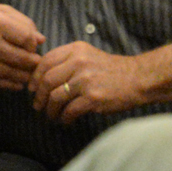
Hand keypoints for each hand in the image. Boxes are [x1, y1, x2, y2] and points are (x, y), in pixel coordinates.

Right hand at [0, 0, 45, 89]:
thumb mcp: (1, 9)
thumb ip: (23, 22)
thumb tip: (41, 40)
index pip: (26, 38)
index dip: (34, 44)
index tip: (33, 46)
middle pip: (20, 58)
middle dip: (33, 63)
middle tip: (38, 64)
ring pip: (9, 72)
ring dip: (24, 76)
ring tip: (30, 75)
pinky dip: (9, 85)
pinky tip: (18, 84)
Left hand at [27, 41, 145, 122]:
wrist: (139, 78)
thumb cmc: (111, 70)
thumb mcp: (88, 55)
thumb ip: (67, 61)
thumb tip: (41, 77)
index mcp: (75, 50)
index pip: (45, 61)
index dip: (35, 77)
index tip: (32, 88)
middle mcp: (78, 62)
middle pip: (47, 80)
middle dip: (39, 96)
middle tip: (37, 105)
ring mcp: (86, 80)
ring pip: (56, 97)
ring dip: (50, 110)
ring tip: (51, 115)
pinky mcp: (93, 97)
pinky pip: (69, 110)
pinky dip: (64, 118)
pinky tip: (66, 120)